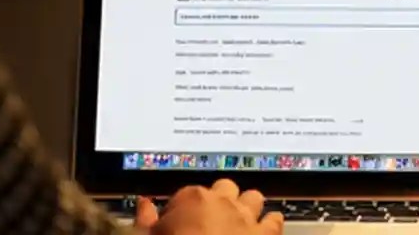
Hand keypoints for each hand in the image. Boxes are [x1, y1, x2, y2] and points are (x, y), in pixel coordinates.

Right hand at [149, 180, 282, 234]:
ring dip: (247, 207)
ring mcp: (246, 217)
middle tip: (211, 219)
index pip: (186, 194)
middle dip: (220, 200)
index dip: (182, 210)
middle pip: (224, 188)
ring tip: (239, 221)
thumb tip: (143, 206)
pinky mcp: (265, 234)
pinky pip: (274, 219)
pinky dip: (269, 223)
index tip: (178, 223)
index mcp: (191, 198)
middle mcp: (222, 201)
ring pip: (253, 197)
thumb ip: (146, 220)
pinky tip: (263, 230)